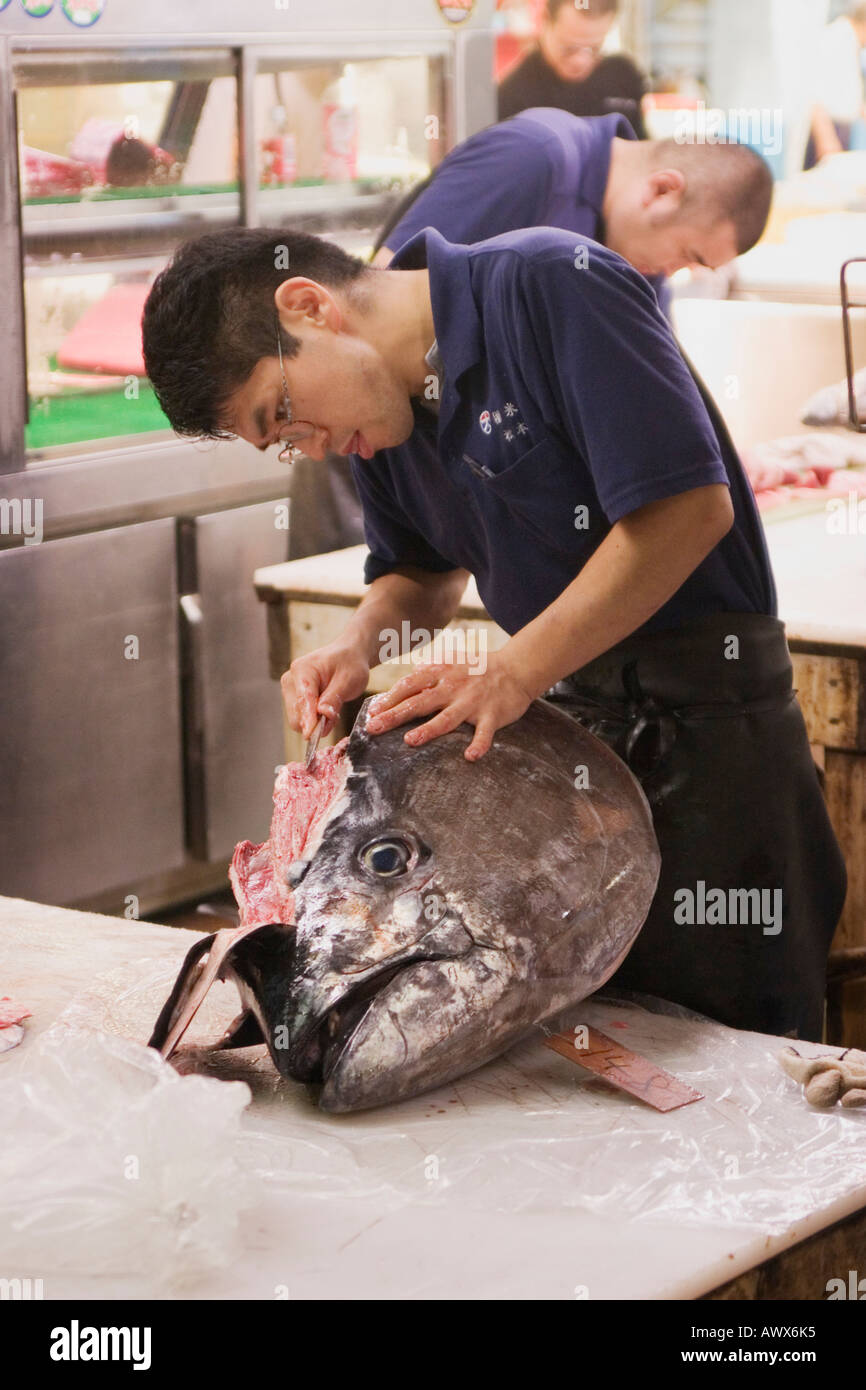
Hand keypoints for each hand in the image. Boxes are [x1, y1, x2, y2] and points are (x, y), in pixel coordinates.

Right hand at [281, 639, 370, 738]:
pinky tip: (325, 707)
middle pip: (296, 715)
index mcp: (303, 670)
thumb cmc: (349, 664)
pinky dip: (314, 719)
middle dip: (315, 722)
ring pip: (297, 719)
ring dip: (315, 721)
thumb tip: (322, 716)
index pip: (303, 700)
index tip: (311, 735)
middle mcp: (290, 679)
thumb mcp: (348, 680)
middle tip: (335, 714)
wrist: (348, 656)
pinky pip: (300, 717)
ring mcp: (289, 689)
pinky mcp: (292, 697)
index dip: (308, 719)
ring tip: (332, 707)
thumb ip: (333, 699)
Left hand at [365, 650, 534, 759]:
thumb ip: (426, 672)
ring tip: (410, 740)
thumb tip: (401, 684)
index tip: (371, 712)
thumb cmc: (477, 669)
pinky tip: (470, 757)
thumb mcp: (450, 662)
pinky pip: (485, 732)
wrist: (516, 669)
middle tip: (374, 728)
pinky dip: (479, 744)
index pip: (410, 685)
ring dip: (430, 729)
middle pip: (421, 702)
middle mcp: (454, 687)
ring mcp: (473, 702)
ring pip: (448, 717)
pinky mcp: (492, 715)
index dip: (390, 698)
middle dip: (396, 715)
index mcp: (441, 673)